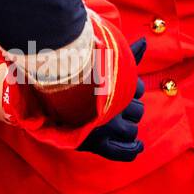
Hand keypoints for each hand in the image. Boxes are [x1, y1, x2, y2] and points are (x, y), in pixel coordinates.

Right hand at [79, 39, 145, 160]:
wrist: (47, 97)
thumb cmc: (79, 79)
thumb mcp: (102, 63)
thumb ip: (128, 54)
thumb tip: (146, 40)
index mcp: (110, 89)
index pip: (137, 88)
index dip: (132, 86)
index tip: (118, 85)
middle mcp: (108, 112)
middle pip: (137, 111)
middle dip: (130, 107)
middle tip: (112, 102)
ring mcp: (103, 131)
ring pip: (132, 131)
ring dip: (129, 126)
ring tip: (115, 119)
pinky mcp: (97, 146)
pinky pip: (123, 153)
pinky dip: (133, 148)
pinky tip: (137, 144)